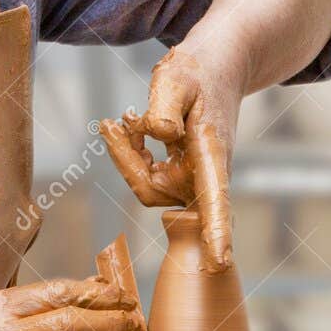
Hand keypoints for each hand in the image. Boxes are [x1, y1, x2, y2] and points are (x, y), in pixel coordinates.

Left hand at [99, 47, 243, 271]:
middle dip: (126, 160)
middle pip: (153, 190)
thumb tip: (158, 135)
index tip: (220, 261)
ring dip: (127, 155)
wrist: (215, 69)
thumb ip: (165, 105)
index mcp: (212, 155)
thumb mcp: (175, 79)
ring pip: (147, 184)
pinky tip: (129, 126)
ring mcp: (192, 178)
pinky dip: (132, 154)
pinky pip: (147, 177)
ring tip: (121, 119)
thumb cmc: (198, 73)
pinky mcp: (181, 174)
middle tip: (110, 122)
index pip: (214, 199)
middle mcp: (205, 174)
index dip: (216, 231)